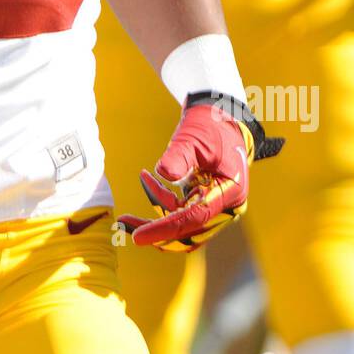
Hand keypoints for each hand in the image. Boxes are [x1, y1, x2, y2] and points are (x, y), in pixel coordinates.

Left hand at [118, 92, 283, 251]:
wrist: (222, 116)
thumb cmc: (210, 126)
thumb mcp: (194, 138)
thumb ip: (179, 156)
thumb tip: (164, 174)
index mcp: (229, 192)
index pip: (194, 218)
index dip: (165, 229)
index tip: (138, 237)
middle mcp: (225, 206)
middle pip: (189, 231)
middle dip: (156, 231)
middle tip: (124, 223)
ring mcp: (216, 206)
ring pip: (183, 228)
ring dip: (156, 221)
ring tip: (128, 213)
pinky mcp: (204, 202)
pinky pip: (181, 215)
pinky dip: (162, 204)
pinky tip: (148, 182)